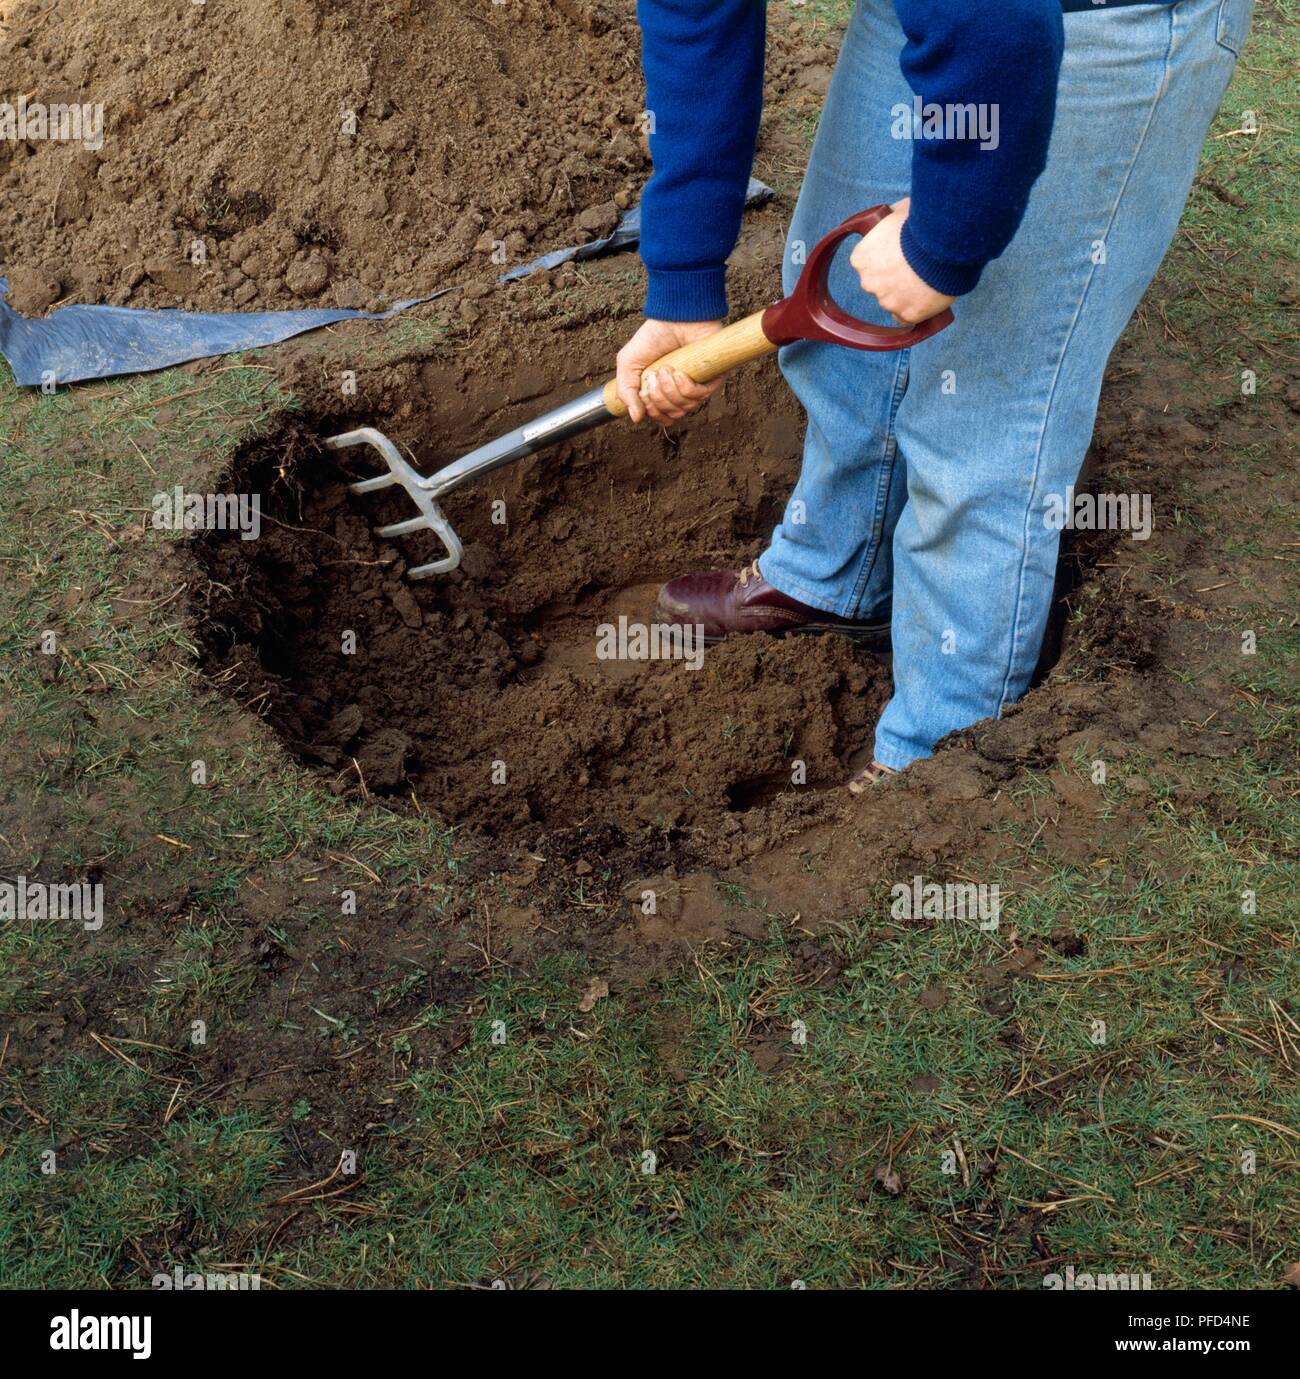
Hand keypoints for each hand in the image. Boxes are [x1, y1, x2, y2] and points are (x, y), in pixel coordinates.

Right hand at [616, 318, 723, 424]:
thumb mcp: (628, 365)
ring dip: (670, 390)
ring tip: (666, 369)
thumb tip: (637, 419)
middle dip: (658, 398)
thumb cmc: (652, 338)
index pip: (661, 418)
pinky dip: (685, 387)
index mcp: (663, 393)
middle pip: (672, 416)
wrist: (673, 317)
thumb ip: (626, 393)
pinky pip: (699, 397)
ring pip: (684, 408)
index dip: (652, 411)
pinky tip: (679, 373)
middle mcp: (681, 393)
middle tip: (655, 375)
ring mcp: (697, 387)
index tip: (645, 391)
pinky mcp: (712, 379)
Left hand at [849, 198, 954, 325]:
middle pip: (879, 284)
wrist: (944, 244)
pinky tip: (927, 297)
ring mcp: (887, 301)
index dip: (883, 259)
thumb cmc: (922, 224)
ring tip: (927, 279)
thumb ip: (889, 220)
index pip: (866, 264)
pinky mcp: (907, 315)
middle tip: (915, 266)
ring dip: (906, 294)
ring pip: (894, 302)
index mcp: (861, 258)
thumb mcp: (899, 210)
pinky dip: (917, 310)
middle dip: (894, 277)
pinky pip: (908, 317)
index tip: (898, 254)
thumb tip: (890, 217)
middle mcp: (868, 283)